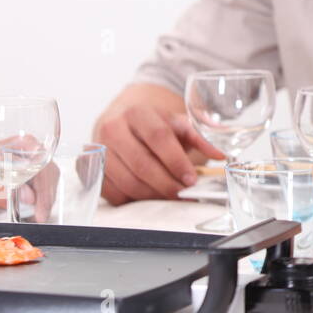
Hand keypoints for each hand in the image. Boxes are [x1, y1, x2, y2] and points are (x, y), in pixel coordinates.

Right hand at [94, 83, 225, 204]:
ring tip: (171, 197)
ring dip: (153, 195)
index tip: (191, 178)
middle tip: (184, 193)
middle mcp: (113, 129)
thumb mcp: (177, 123)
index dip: (176, 160)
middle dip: (167, 184)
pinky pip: (113, 193)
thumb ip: (201, 135)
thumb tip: (221, 154)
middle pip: (142, 164)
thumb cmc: (153, 124)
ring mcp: (99, 150)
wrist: (121, 120)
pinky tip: (149, 196)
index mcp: (137, 113)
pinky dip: (133, 199)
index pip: (158, 137)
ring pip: (128, 181)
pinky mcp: (91, 170)